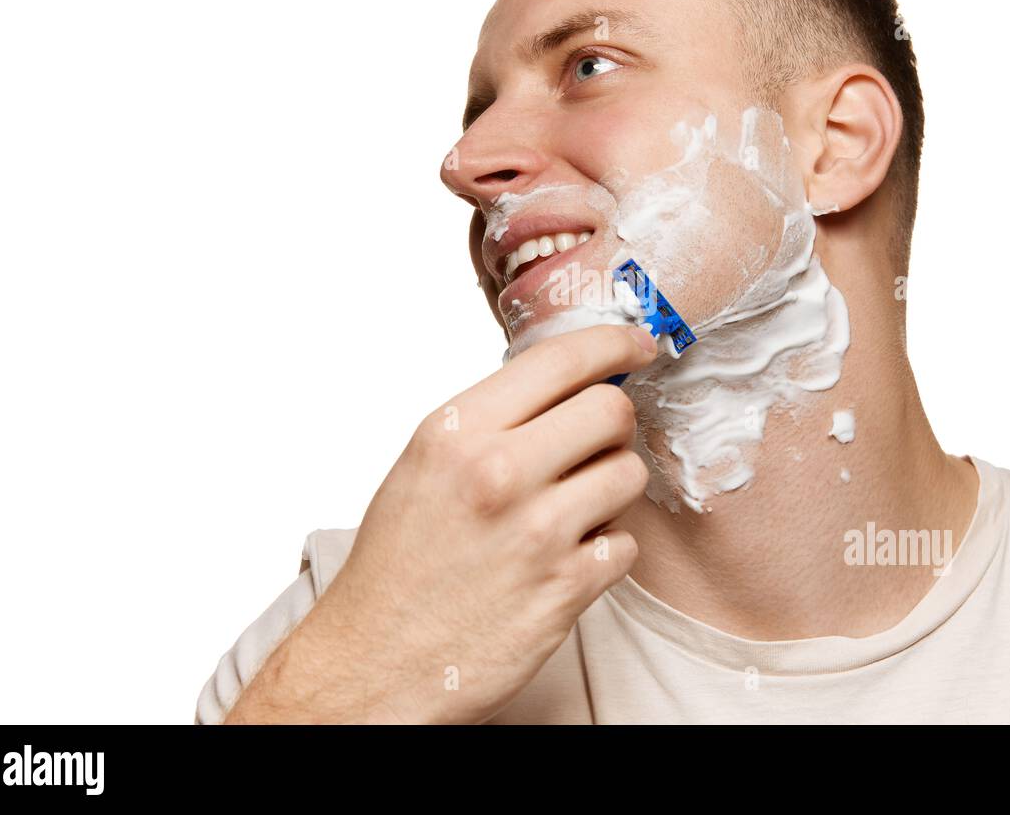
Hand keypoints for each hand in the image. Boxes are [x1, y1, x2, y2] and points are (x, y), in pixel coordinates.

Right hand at [230, 323, 658, 723]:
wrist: (373, 664)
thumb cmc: (397, 567)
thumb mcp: (424, 467)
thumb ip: (492, 421)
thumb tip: (565, 385)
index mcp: (456, 431)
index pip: (560, 358)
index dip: (612, 343)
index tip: (636, 345)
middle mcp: (498, 471)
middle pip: (611, 410)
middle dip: (613, 424)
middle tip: (595, 444)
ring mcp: (537, 530)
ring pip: (628, 474)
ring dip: (611, 490)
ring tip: (569, 513)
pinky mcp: (565, 587)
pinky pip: (626, 543)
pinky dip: (606, 551)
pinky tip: (566, 561)